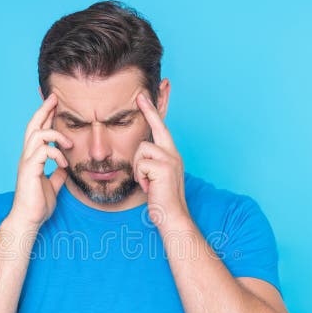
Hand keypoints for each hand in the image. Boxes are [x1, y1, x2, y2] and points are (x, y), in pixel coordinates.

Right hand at [8, 93, 73, 227]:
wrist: (28, 220)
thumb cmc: (38, 204)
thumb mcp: (52, 186)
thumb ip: (57, 174)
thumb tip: (64, 167)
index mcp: (32, 158)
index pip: (38, 130)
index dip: (45, 116)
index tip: (55, 104)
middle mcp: (27, 156)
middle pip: (33, 125)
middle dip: (44, 109)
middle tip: (55, 97)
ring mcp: (26, 162)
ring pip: (37, 134)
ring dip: (55, 134)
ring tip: (69, 143)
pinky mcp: (29, 170)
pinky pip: (42, 151)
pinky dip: (56, 154)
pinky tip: (64, 164)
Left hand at [133, 92, 189, 226]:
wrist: (172, 217)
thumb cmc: (161, 200)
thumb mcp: (155, 177)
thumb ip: (150, 162)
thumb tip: (139, 151)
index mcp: (172, 154)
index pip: (163, 129)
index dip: (154, 112)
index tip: (145, 96)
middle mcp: (174, 154)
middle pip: (158, 126)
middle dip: (149, 110)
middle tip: (139, 95)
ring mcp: (170, 159)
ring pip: (141, 149)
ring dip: (138, 167)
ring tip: (147, 182)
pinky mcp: (164, 167)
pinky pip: (141, 164)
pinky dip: (140, 177)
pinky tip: (148, 187)